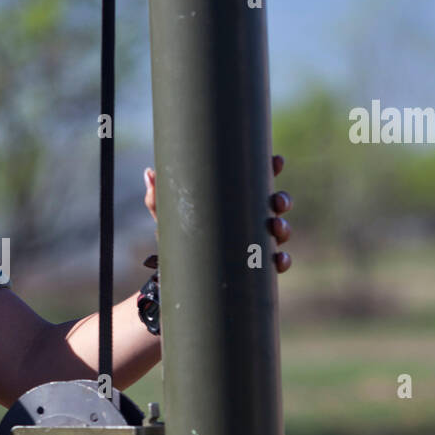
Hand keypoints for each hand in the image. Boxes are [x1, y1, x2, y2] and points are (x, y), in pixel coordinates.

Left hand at [142, 154, 293, 272]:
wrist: (175, 273)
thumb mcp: (166, 217)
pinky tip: (277, 258)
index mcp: (233, 200)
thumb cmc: (176, 237)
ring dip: (284, 227)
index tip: (276, 161)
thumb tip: (150, 172)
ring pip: (280, 231)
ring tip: (275, 227)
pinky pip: (275, 263)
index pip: (257, 179)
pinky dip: (282, 260)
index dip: (271, 168)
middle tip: (275, 201)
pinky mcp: (255, 266)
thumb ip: (157, 197)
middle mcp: (249, 218)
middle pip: (276, 204)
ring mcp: (255, 241)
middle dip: (282, 200)